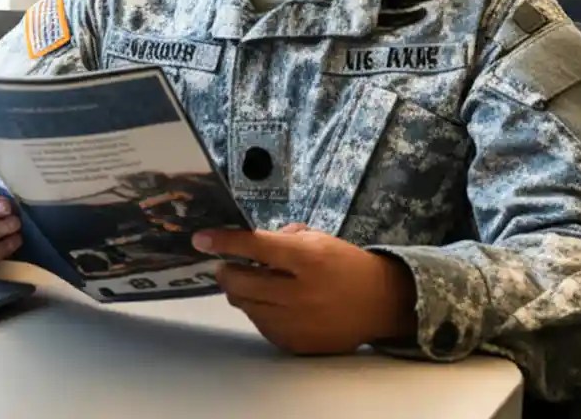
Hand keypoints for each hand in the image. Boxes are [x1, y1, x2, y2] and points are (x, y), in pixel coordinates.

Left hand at [193, 225, 416, 354]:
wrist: (379, 303)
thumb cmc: (345, 265)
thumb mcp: (318, 240)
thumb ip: (281, 238)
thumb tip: (245, 241)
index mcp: (307, 259)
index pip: (256, 246)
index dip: (224, 241)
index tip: (200, 239)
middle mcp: (299, 293)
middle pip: (239, 283)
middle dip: (225, 271)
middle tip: (227, 265)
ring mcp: (295, 322)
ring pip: (244, 305)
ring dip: (241, 291)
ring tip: (256, 284)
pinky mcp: (293, 343)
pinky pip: (259, 324)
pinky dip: (259, 310)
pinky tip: (274, 303)